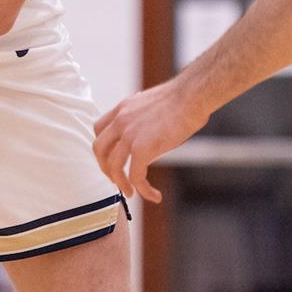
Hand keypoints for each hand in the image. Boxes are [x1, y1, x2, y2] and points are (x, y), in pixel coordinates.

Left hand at [92, 81, 208, 203]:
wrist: (192, 95)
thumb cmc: (183, 98)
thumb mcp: (152, 104)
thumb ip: (143, 118)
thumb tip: (151, 133)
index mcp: (122, 109)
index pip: (99, 129)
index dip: (104, 147)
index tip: (113, 157)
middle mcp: (120, 121)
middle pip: (99, 149)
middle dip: (105, 167)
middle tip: (116, 179)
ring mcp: (129, 136)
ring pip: (113, 167)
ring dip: (120, 183)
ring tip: (131, 193)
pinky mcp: (142, 149)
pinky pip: (136, 176)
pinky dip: (143, 190)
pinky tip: (153, 195)